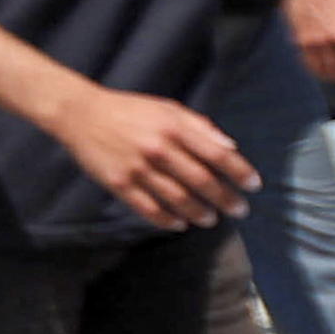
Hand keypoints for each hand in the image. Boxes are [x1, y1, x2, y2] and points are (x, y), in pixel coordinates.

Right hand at [56, 87, 256, 229]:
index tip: (253, 186)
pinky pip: (147, 208)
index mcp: (175, 128)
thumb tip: (231, 148)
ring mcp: (137, 168)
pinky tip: (179, 224)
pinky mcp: (118, 183)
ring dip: (199, 213)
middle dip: (225, 199)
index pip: (218, 154)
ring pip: (177, 198)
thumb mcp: (168, 109)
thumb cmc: (130, 110)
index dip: (240, 172)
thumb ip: (200, 127)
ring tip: (210, 220)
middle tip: (239, 211)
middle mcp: (159, 149)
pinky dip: (166, 219)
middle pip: (202, 181)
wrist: (81, 114)